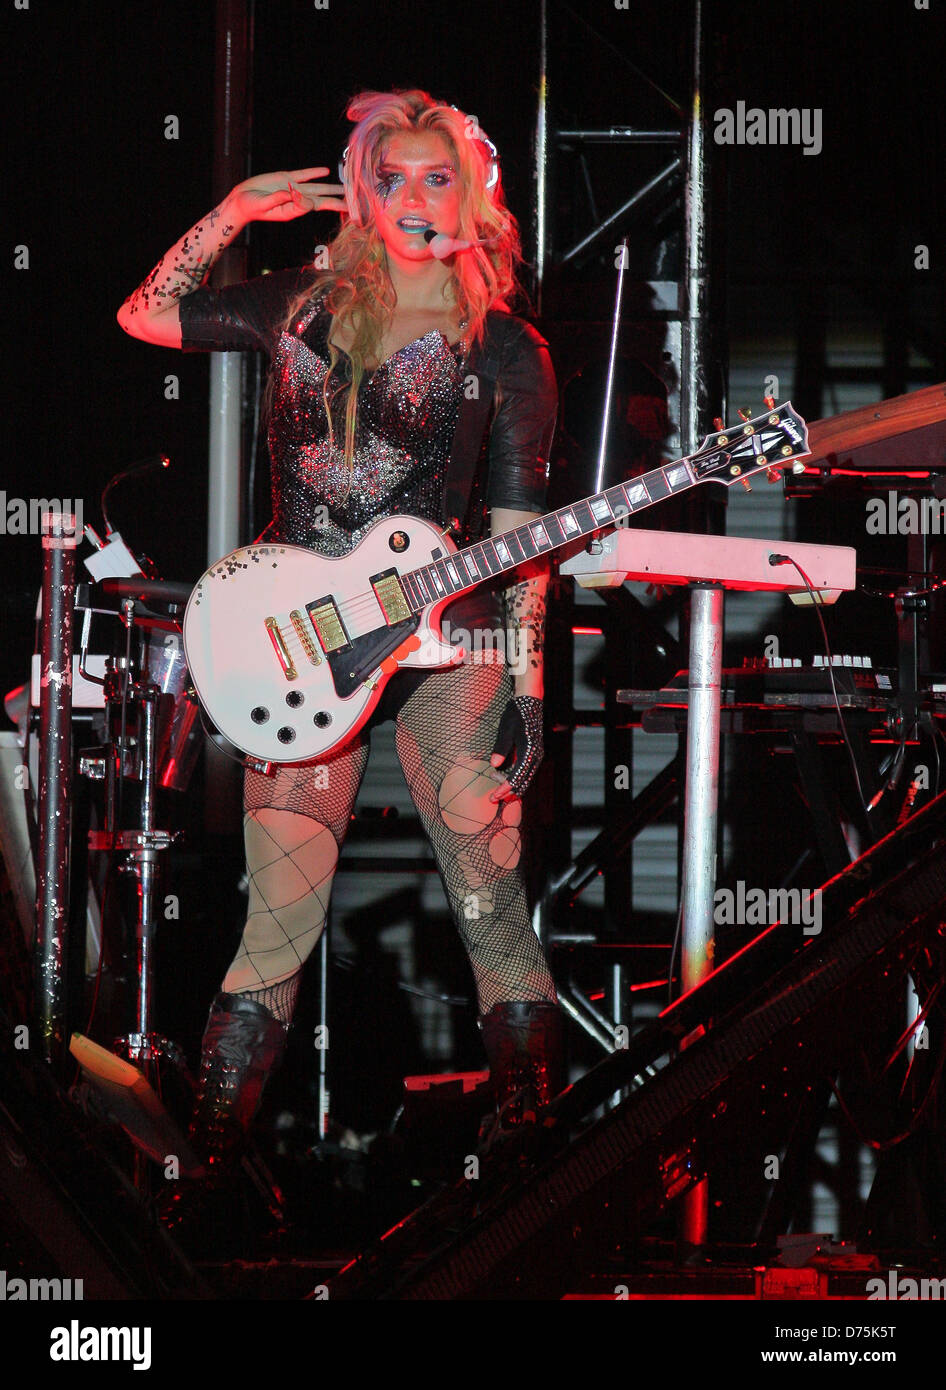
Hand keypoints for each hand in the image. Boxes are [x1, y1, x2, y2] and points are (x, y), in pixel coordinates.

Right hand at [224, 167, 346, 227]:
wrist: (241, 201)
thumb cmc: (252, 207)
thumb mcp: (266, 205)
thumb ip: (280, 199)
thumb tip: (294, 192)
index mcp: (294, 210)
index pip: (312, 205)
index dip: (311, 199)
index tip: (298, 194)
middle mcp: (297, 201)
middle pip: (323, 200)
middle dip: (339, 201)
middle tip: (355, 202)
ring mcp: (293, 189)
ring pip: (317, 187)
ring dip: (332, 187)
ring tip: (346, 187)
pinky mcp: (286, 179)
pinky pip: (304, 175)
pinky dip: (315, 173)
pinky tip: (326, 172)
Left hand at [489, 696, 543, 801]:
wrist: (529, 702)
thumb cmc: (516, 714)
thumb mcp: (506, 729)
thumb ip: (501, 747)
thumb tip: (494, 765)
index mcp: (529, 752)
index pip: (517, 777)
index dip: (504, 789)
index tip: (493, 796)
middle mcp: (536, 756)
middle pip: (523, 783)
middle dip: (508, 792)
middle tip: (492, 798)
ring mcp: (536, 756)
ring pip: (525, 779)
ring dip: (511, 786)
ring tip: (495, 788)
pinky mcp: (533, 754)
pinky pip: (526, 773)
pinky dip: (515, 779)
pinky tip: (503, 778)